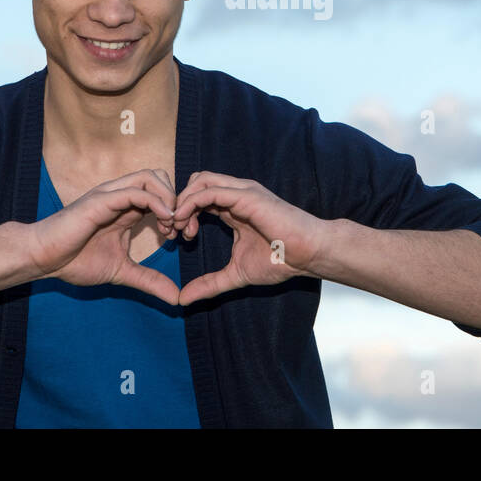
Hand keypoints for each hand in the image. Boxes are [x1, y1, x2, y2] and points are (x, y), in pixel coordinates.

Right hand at [26, 168, 180, 305]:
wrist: (42, 258)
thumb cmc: (75, 261)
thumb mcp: (122, 272)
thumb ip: (149, 280)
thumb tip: (176, 298)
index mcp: (126, 208)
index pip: (160, 192)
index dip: (176, 210)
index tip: (178, 236)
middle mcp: (120, 195)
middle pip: (159, 176)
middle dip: (176, 198)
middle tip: (177, 227)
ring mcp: (110, 195)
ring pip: (149, 176)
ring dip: (168, 197)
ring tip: (170, 224)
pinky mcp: (100, 201)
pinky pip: (134, 191)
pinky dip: (155, 202)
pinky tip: (163, 221)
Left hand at [171, 171, 328, 306]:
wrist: (308, 254)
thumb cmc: (281, 260)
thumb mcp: (236, 274)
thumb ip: (210, 284)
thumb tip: (183, 299)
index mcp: (233, 207)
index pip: (199, 198)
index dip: (182, 214)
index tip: (175, 238)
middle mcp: (236, 194)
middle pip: (196, 183)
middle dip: (177, 203)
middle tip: (171, 230)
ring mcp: (241, 191)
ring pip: (201, 180)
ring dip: (182, 201)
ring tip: (177, 226)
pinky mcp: (246, 195)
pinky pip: (210, 191)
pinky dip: (191, 202)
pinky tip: (185, 222)